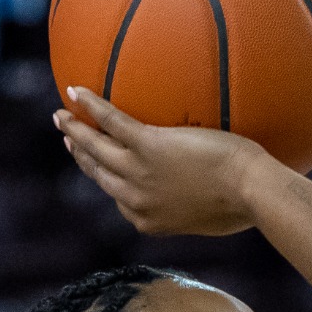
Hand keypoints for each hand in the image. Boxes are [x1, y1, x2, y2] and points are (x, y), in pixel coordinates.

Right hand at [54, 88, 269, 235]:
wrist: (251, 192)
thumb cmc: (245, 205)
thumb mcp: (214, 217)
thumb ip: (196, 208)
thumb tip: (207, 197)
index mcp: (150, 220)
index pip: (121, 200)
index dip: (108, 181)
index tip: (101, 167)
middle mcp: (136, 200)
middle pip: (99, 174)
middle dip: (81, 155)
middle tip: (68, 138)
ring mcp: (138, 173)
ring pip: (96, 149)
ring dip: (74, 130)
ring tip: (60, 115)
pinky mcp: (148, 146)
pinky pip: (111, 122)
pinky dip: (91, 106)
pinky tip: (76, 91)